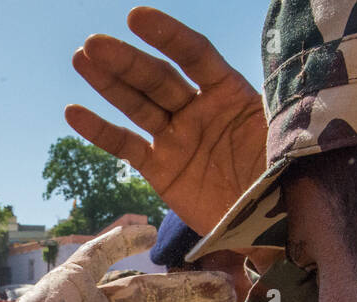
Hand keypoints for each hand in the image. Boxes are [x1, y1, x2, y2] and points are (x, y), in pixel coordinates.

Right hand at [67, 7, 267, 235]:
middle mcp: (198, 109)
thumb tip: (267, 85)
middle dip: (126, 60)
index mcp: (230, 93)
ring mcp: (176, 137)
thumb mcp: (282, 137)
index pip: (195, 55)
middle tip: (94, 43)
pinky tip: (73, 112)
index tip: (137, 17)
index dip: (167, 36)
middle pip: (158, 78)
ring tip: (82, 59)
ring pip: (137, 104)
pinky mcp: (160, 169)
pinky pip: (126, 147)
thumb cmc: (283, 177)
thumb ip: (262, 107)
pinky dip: (100, 131)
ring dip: (108, 82)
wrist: (271, 225)